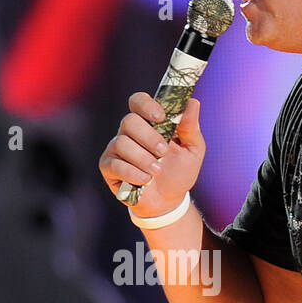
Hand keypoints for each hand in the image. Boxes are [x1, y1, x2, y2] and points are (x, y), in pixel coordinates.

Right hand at [97, 93, 204, 216]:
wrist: (168, 201)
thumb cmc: (179, 172)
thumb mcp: (192, 150)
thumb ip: (191, 127)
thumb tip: (193, 102)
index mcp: (149, 122)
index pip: (138, 101)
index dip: (146, 105)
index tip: (161, 117)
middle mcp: (129, 131)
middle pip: (129, 121)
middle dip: (149, 137)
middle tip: (164, 152)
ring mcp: (116, 148)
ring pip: (122, 143)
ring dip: (143, 158)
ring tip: (157, 171)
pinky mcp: (108, 167)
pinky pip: (115, 164)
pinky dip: (132, 173)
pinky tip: (145, 180)